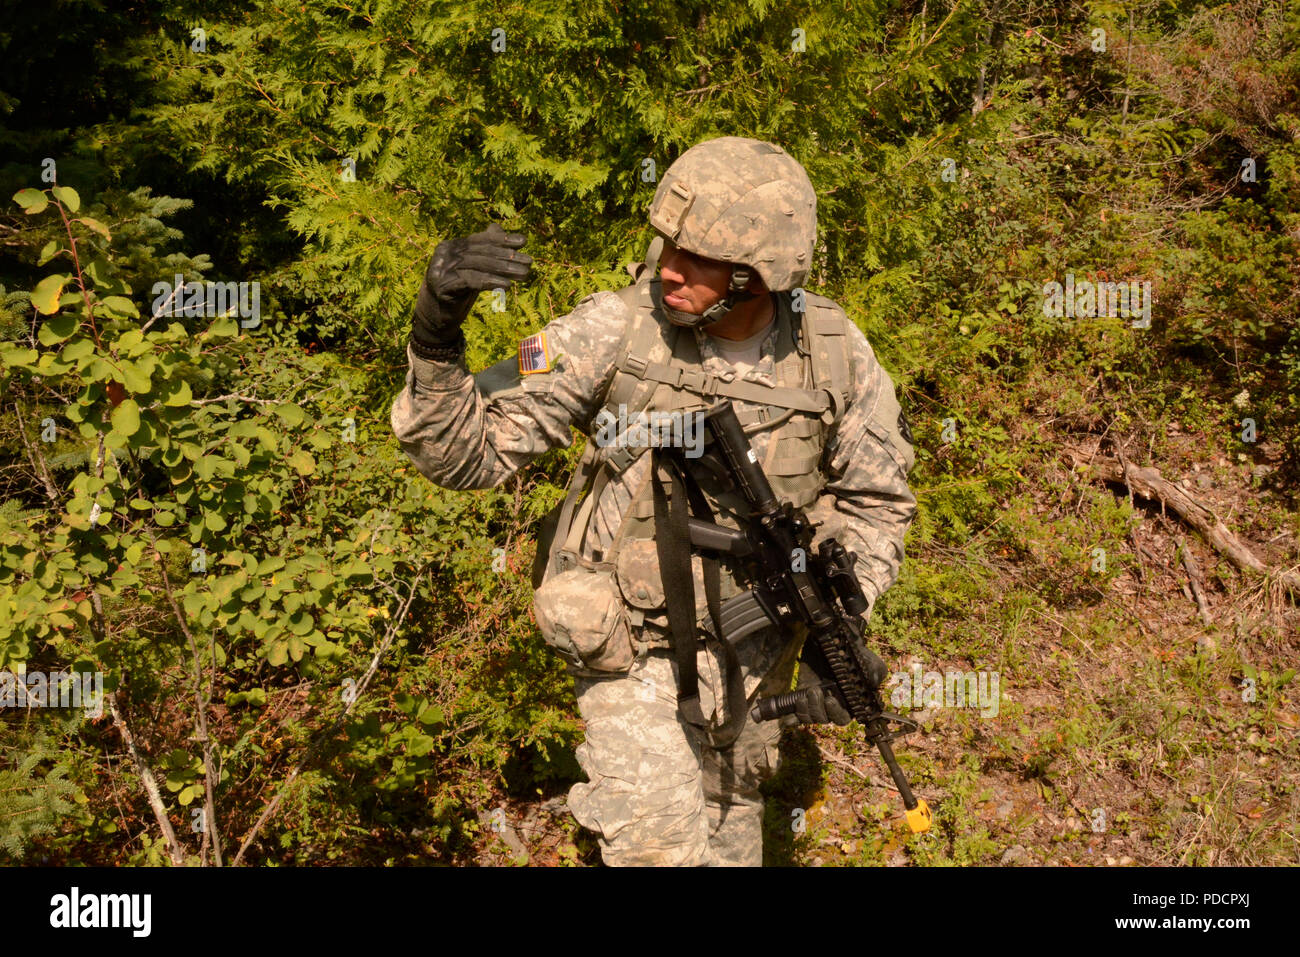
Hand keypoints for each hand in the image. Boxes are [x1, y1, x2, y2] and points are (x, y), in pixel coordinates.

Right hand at [411, 223, 531, 354]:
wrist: (436, 314)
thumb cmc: (457, 288)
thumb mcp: (473, 268)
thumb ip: (484, 250)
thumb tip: (499, 228)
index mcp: (452, 245)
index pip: (481, 240)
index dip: (502, 240)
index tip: (524, 242)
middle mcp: (444, 253)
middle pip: (481, 252)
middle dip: (508, 257)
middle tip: (529, 262)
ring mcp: (440, 269)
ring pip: (478, 266)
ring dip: (504, 270)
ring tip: (524, 275)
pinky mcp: (442, 286)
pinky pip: (471, 281)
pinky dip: (490, 282)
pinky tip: (507, 286)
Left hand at [791, 635, 888, 726]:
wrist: (831, 638)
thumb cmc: (851, 651)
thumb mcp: (867, 660)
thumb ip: (874, 673)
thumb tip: (873, 684)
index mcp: (849, 701)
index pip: (843, 717)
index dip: (836, 713)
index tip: (830, 699)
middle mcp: (833, 704)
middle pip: (825, 719)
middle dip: (818, 710)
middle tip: (815, 691)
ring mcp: (817, 700)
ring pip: (810, 717)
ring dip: (805, 710)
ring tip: (806, 693)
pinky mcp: (802, 694)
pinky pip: (795, 713)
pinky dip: (790, 718)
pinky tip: (787, 716)